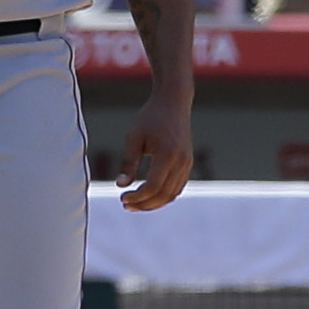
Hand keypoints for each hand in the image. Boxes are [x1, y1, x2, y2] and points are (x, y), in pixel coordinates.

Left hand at [117, 89, 192, 210]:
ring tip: (134, 203)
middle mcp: (181, 162)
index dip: (137, 197)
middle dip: (144, 204)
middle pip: (164, 194)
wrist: (173, 103)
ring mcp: (187, 163)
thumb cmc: (150, 118)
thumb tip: (120, 185)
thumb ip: (128, 162)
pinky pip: (177, 186)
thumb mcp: (134, 138)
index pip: (153, 186)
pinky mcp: (188, 163)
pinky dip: (164, 195)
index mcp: (167, 155)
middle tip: (125, 205)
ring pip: (173, 194)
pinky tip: (148, 195)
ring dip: (154, 202)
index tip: (122, 198)